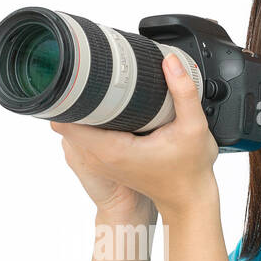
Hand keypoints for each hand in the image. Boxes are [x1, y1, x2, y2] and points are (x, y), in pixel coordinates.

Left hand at [50, 54, 218, 218]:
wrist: (189, 199)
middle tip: (92, 75)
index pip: (66, 121)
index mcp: (113, 150)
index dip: (66, 96)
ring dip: (83, 108)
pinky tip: (111, 107)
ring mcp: (102, 162)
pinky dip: (92, 120)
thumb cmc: (190, 171)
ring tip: (102, 88)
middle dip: (76, 97)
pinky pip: (87, 136)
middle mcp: (101, 158)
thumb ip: (184, 91)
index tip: (76, 77)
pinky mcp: (108, 161)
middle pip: (67, 121)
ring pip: (75, 129)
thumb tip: (169, 61)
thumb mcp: (193, 127)